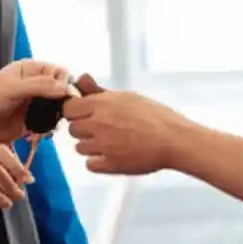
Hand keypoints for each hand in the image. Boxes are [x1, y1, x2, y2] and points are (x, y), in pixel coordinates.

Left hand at [0, 59, 71, 142]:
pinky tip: (43, 133)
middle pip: (61, 91)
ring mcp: (33, 104)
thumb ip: (40, 86)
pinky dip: (50, 129)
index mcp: (30, 70)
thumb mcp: (13, 88)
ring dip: (58, 117)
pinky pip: (48, 124)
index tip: (65, 96)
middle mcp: (34, 85)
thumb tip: (66, 88)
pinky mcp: (30, 122)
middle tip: (62, 114)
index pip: (59, 72)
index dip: (65, 83)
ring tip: (51, 124)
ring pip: (57, 108)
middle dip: (64, 102)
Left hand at [65, 73, 193, 174]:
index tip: (85, 115)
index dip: (75, 112)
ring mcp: (103, 146)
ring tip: (110, 143)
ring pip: (80, 148)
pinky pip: (90, 164)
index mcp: (101, 105)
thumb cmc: (153, 116)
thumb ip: (98, 91)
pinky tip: (111, 156)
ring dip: (90, 146)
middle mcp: (98, 124)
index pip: (68, 109)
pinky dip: (98, 162)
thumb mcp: (126, 97)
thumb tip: (82, 78)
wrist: (173, 139)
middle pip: (72, 129)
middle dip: (83, 130)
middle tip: (101, 130)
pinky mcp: (110, 165)